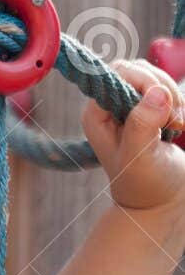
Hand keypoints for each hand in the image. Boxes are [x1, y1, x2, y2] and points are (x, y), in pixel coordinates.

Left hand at [81, 57, 184, 213]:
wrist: (163, 203)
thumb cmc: (146, 186)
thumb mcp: (140, 158)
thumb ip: (143, 125)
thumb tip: (157, 93)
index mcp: (97, 114)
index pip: (118, 73)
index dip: (144, 82)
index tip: (164, 107)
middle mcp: (110, 106)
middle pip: (137, 70)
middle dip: (161, 87)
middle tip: (174, 118)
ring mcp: (130, 106)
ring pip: (153, 76)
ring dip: (171, 94)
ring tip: (177, 123)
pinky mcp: (150, 109)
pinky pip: (165, 89)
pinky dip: (177, 102)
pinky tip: (179, 124)